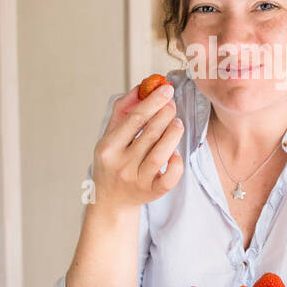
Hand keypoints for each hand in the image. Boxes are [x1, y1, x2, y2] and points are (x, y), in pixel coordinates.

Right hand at [92, 83, 184, 209]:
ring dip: (173, 134)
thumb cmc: (113, 161)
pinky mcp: (151, 193)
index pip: (135, 118)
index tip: (166, 89)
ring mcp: (137, 180)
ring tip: (177, 123)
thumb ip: (123, 110)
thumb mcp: (110, 136)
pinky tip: (175, 152)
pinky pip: (169, 177)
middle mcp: (121, 165)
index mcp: (109, 147)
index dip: (153, 101)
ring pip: (161, 154)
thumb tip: (142, 87)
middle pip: (150, 134)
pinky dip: (176, 162)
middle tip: (172, 104)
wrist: (111, 199)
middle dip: (166, 114)